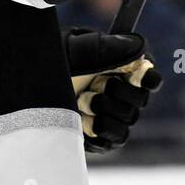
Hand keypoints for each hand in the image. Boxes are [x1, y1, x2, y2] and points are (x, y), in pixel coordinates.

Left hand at [62, 28, 161, 152]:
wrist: (33, 92)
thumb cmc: (56, 65)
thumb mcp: (78, 49)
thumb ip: (109, 47)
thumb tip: (139, 48)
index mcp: (124, 68)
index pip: (151, 76)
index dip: (147, 78)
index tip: (136, 76)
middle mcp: (124, 93)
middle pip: (141, 98)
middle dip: (116, 91)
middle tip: (94, 84)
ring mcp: (116, 116)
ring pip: (129, 118)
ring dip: (103, 108)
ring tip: (80, 101)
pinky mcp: (106, 138)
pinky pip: (118, 137)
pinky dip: (100, 128)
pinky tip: (82, 119)